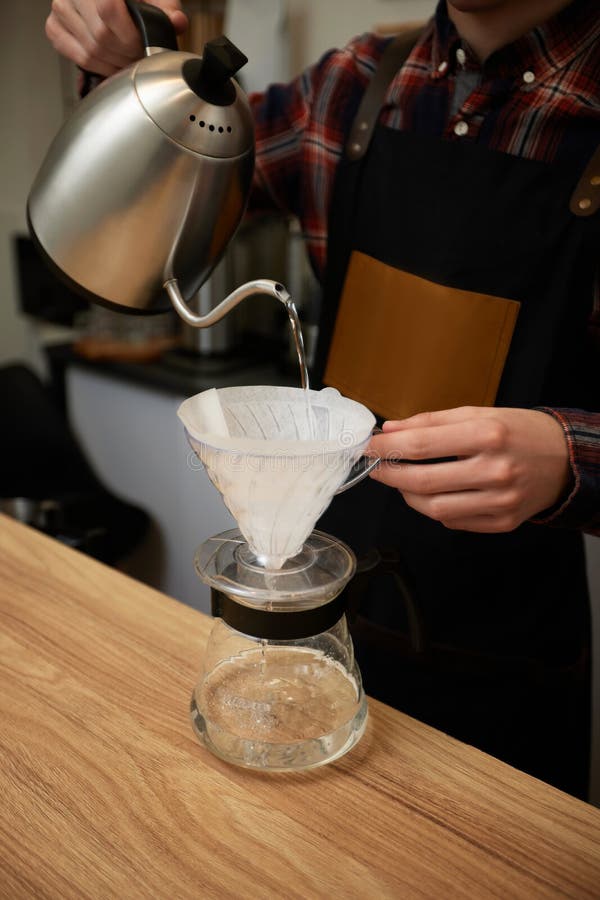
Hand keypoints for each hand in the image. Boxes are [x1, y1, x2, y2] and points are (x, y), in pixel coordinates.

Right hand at [46, 0, 188, 76]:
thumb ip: (167, 9)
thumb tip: (177, 22)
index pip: (108, 9)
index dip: (129, 35)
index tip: (142, 45)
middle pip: (101, 36)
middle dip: (126, 55)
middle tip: (138, 56)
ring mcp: (60, 9)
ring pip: (89, 51)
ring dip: (114, 64)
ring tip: (127, 59)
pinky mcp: (55, 27)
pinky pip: (76, 56)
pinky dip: (97, 67)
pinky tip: (111, 63)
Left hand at [367, 407, 571, 532]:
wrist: (565, 459)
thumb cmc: (519, 432)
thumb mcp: (479, 413)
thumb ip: (432, 422)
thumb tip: (391, 430)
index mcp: (488, 434)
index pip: (422, 445)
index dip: (387, 447)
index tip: (369, 446)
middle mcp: (496, 470)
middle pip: (422, 481)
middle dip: (390, 474)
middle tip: (376, 467)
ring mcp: (500, 501)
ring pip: (434, 508)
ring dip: (408, 495)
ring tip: (404, 481)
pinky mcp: (503, 522)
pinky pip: (454, 522)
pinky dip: (435, 509)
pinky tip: (435, 494)